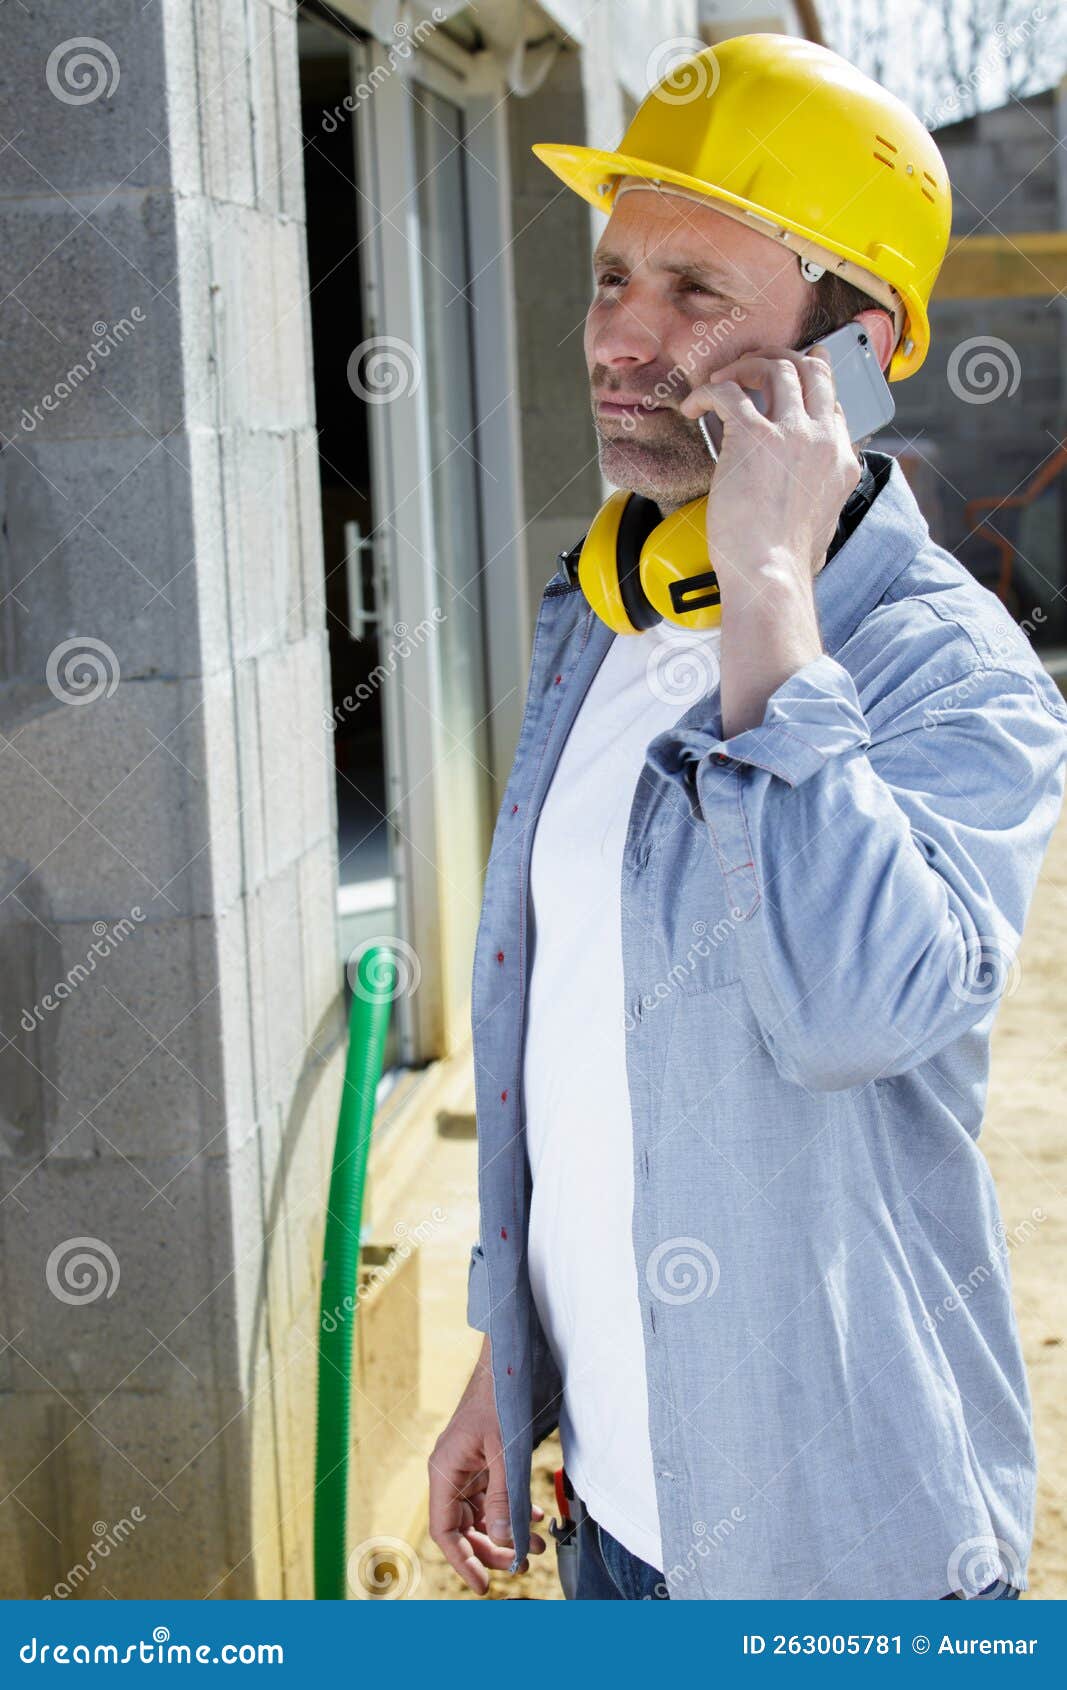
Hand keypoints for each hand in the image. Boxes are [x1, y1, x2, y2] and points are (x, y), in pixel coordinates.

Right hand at [428, 1338, 545, 1594]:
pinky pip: (494, 1498)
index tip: (483, 1585)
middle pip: (463, 1529)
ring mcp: (468, 1468)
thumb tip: (505, 1541)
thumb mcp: (504, 1450)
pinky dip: (513, 1511)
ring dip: (508, 1531)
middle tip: (522, 1562)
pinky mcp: (484, 1462)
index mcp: (444, 1471)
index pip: (444, 1531)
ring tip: (538, 1543)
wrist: (508, 1362)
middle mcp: (451, 1473)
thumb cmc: (500, 1398)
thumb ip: (504, 1497)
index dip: (462, 1561)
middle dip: (493, 1549)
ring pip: (482, 1516)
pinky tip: (534, 1516)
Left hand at [679, 345, 861, 585]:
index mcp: (841, 460)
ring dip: (745, 366)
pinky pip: (729, 392)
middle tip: (754, 367)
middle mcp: (822, 439)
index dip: (807, 388)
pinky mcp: (753, 437)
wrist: (770, 574)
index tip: (783, 386)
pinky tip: (695, 405)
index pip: (832, 404)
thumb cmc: (786, 563)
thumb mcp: (823, 526)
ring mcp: (791, 434)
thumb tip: (811, 509)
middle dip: (782, 360)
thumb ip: (821, 501)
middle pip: (812, 372)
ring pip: (776, 369)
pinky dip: (708, 391)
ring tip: (722, 379)